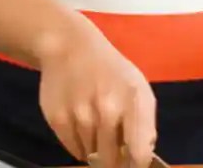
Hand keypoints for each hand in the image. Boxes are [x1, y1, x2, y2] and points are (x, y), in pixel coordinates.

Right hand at [35, 17, 156, 167]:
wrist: (70, 47)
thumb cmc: (111, 71)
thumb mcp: (138, 89)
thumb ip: (145, 124)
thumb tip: (141, 158)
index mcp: (132, 103)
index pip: (139, 153)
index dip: (136, 164)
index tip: (132, 162)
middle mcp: (106, 111)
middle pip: (111, 160)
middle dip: (114, 159)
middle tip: (112, 145)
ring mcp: (79, 115)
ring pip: (91, 156)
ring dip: (94, 149)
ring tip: (94, 125)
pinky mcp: (57, 119)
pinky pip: (72, 149)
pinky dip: (78, 144)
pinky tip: (80, 124)